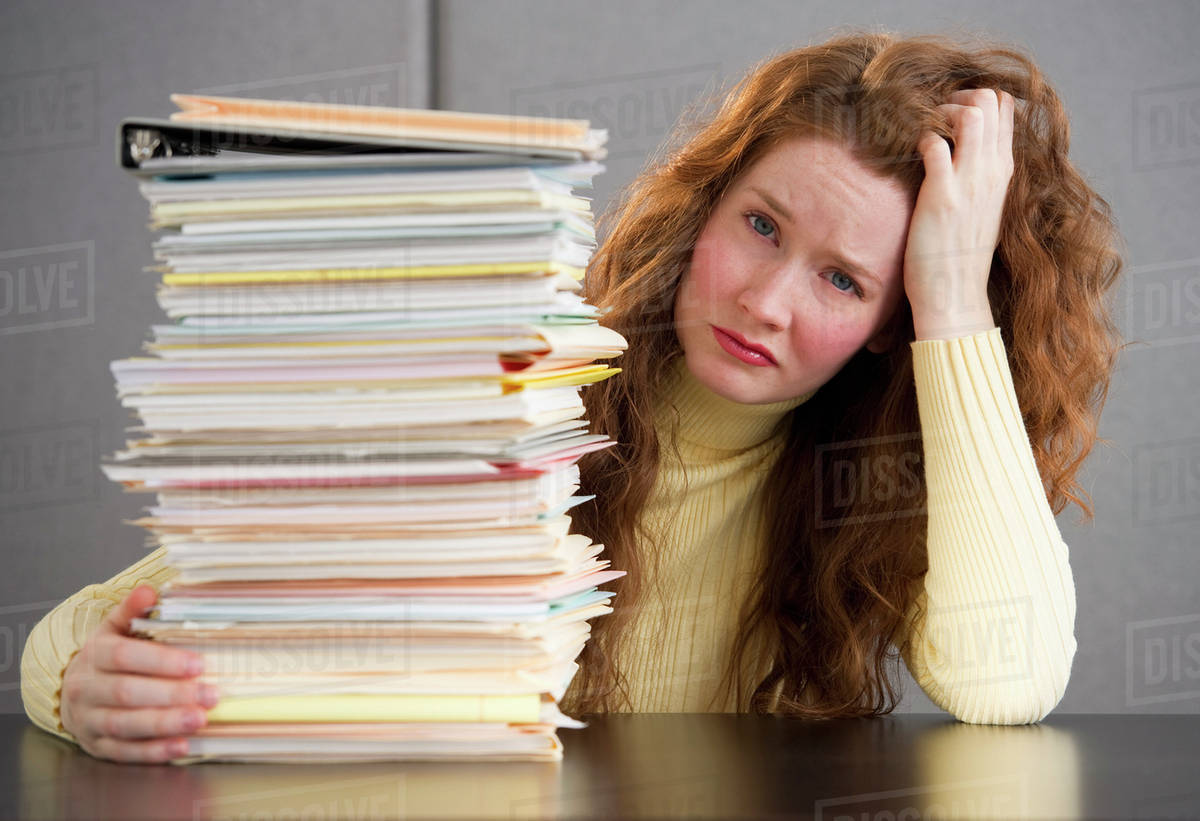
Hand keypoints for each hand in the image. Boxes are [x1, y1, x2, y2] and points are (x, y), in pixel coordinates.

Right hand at [60, 584, 217, 762]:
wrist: (72, 693)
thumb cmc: (106, 658)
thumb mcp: (114, 629)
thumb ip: (132, 611)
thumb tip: (148, 590)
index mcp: (94, 655)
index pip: (125, 656)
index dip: (162, 661)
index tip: (198, 664)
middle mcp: (86, 689)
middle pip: (127, 692)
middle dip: (171, 694)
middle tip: (210, 694)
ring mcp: (89, 720)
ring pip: (126, 724)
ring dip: (166, 723)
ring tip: (200, 719)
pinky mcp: (97, 746)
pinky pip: (125, 751)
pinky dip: (155, 750)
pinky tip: (182, 745)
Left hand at [904, 88, 1014, 340]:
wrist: (955, 296)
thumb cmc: (959, 256)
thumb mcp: (980, 210)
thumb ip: (977, 179)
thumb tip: (958, 156)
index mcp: (1002, 172)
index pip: (1004, 110)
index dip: (976, 99)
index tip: (950, 115)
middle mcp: (991, 171)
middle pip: (991, 99)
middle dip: (959, 95)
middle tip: (934, 117)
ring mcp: (969, 182)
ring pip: (971, 113)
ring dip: (942, 111)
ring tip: (924, 132)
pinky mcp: (942, 195)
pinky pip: (935, 144)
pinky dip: (920, 138)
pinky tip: (910, 154)